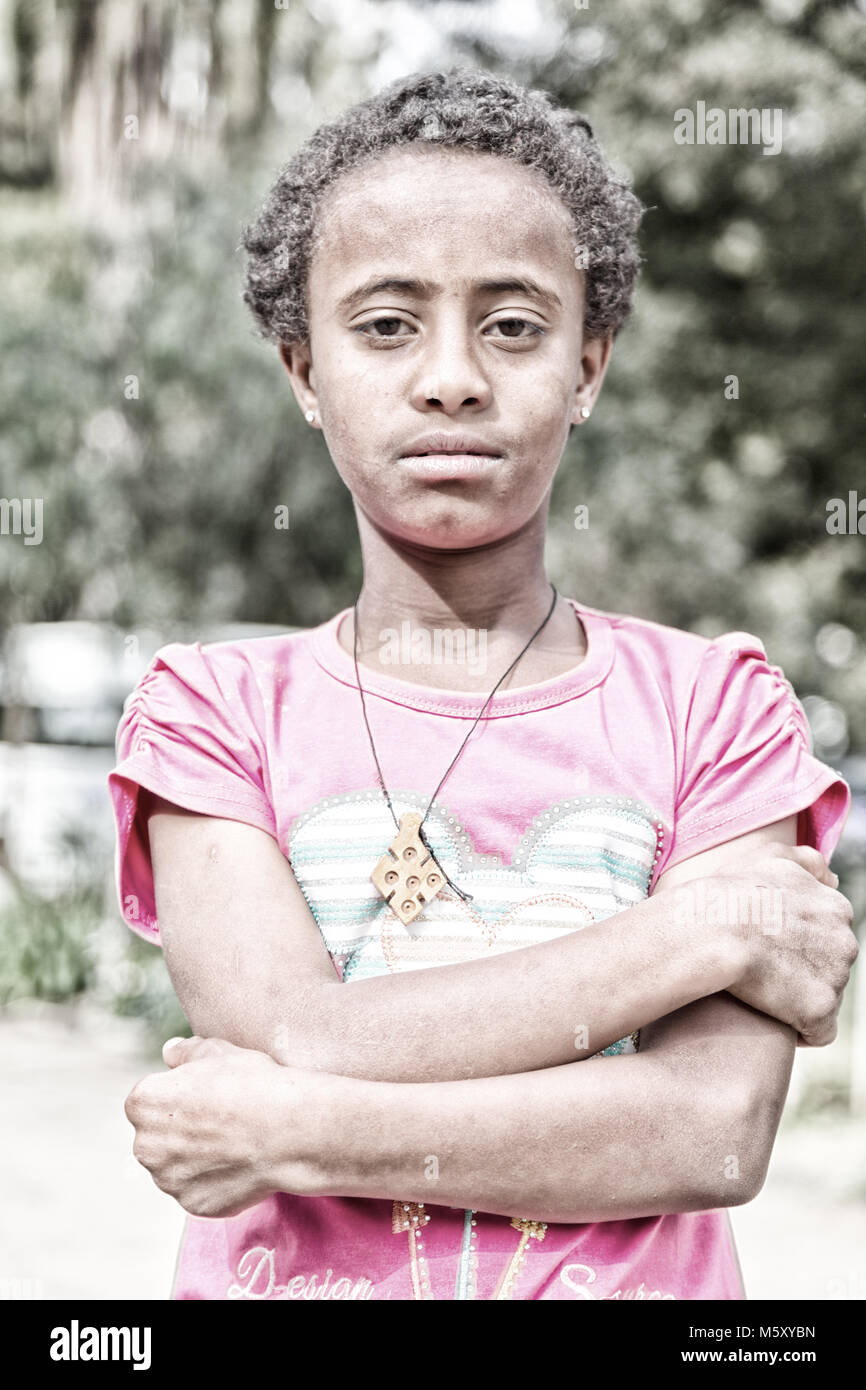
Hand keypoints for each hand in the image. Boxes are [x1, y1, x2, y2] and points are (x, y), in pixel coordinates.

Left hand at [124, 1036, 320, 1217]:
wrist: (288, 1129)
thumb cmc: (253, 1083)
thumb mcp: (218, 1051)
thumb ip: (185, 1051)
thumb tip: (169, 1052)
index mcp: (143, 1103)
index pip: (150, 1100)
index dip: (180, 1095)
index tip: (207, 1095)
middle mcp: (145, 1146)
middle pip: (158, 1136)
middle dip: (181, 1130)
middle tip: (221, 1119)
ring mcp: (168, 1180)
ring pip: (176, 1167)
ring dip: (195, 1158)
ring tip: (233, 1143)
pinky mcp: (193, 1205)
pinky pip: (199, 1190)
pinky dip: (214, 1182)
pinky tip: (240, 1164)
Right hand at [676, 843, 857, 1045]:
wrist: (714, 928)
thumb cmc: (733, 890)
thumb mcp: (770, 857)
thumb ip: (807, 861)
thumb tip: (832, 876)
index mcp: (836, 908)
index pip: (826, 933)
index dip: (796, 941)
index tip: (768, 944)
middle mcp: (845, 942)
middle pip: (829, 965)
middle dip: (802, 969)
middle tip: (762, 969)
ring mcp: (836, 978)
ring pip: (823, 996)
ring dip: (798, 997)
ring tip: (761, 993)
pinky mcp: (819, 1011)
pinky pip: (817, 1031)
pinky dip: (800, 1030)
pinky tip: (771, 1019)